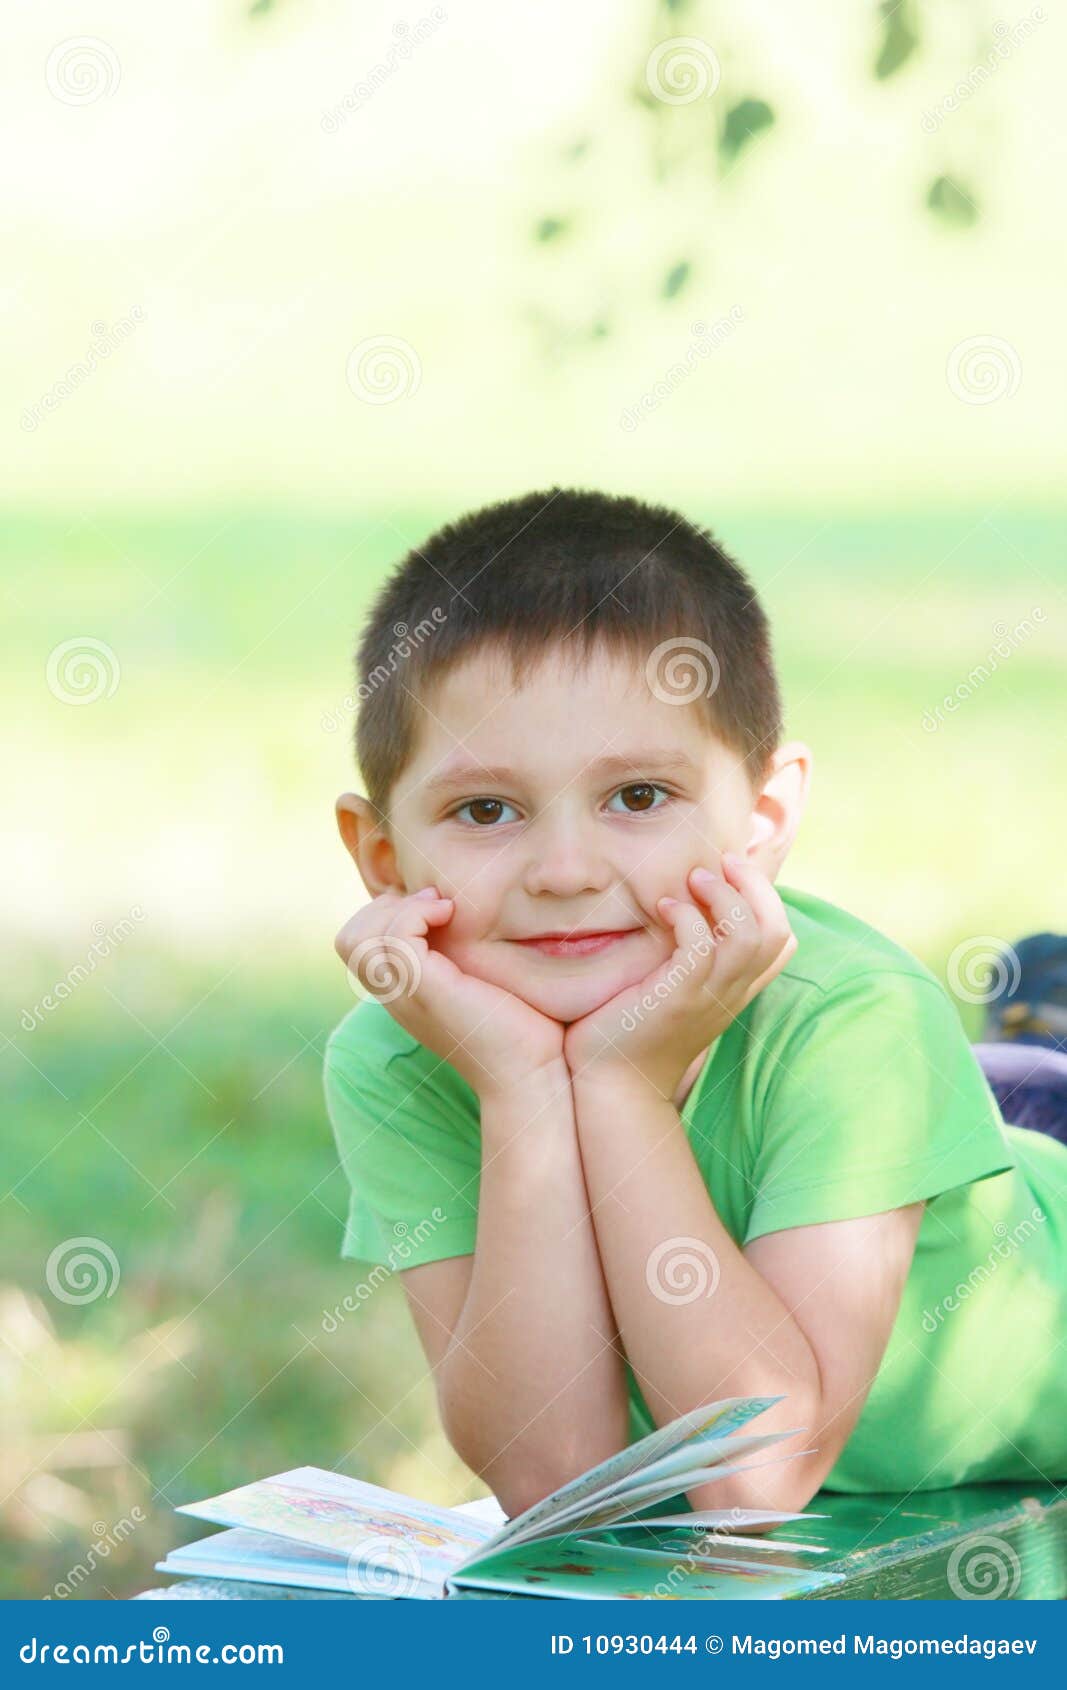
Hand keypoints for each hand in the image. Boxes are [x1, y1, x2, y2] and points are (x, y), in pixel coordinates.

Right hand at [334, 886, 566, 1100]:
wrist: (530, 1076)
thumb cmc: (521, 1030)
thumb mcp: (481, 986)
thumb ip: (461, 962)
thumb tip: (467, 922)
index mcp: (403, 995)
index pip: (356, 944)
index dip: (384, 913)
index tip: (433, 909)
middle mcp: (396, 997)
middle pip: (348, 940)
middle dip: (385, 906)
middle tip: (435, 906)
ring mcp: (406, 995)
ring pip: (359, 938)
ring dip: (400, 907)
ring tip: (444, 910)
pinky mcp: (426, 991)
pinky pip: (394, 938)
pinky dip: (416, 913)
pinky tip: (451, 916)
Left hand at [562, 853, 796, 1099]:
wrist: (611, 1083)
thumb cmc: (632, 1030)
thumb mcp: (670, 989)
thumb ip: (687, 958)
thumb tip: (683, 909)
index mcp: (734, 988)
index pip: (782, 940)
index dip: (767, 898)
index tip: (731, 873)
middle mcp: (730, 992)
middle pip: (776, 930)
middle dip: (754, 885)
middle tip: (720, 863)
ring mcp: (707, 997)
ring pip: (749, 936)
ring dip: (724, 896)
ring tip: (693, 878)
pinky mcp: (677, 999)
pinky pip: (701, 949)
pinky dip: (687, 917)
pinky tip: (663, 907)